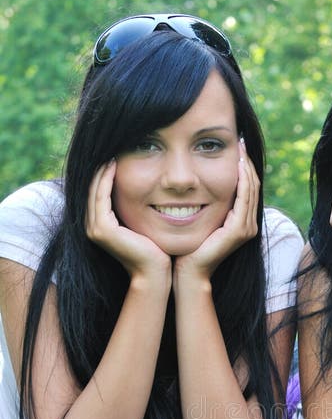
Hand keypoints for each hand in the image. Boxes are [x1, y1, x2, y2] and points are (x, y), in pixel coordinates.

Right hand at [86, 160, 171, 280]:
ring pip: (94, 190)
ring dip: (101, 169)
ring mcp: (94, 229)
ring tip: (110, 151)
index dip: (102, 172)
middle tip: (109, 146)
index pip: (96, 192)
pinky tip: (114, 164)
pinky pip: (101, 197)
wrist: (155, 272)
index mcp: (99, 225)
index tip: (113, 152)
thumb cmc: (154, 250)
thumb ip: (135, 207)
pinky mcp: (102, 230)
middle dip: (99, 167)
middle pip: (91, 188)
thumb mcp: (141, 222)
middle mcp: (91, 227)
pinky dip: (106, 179)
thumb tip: (142, 189)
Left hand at [174, 140, 259, 279]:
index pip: (248, 188)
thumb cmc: (189, 247)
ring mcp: (246, 229)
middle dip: (247, 162)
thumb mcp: (201, 219)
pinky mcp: (239, 231)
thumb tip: (199, 184)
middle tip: (240, 140)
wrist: (188, 271)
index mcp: (242, 222)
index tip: (236, 147)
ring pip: (251, 190)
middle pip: (253, 186)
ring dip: (246, 167)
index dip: (244, 167)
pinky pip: (244, 199)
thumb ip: (207, 204)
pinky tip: (237, 165)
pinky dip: (242, 180)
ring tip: (240, 147)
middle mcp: (249, 226)